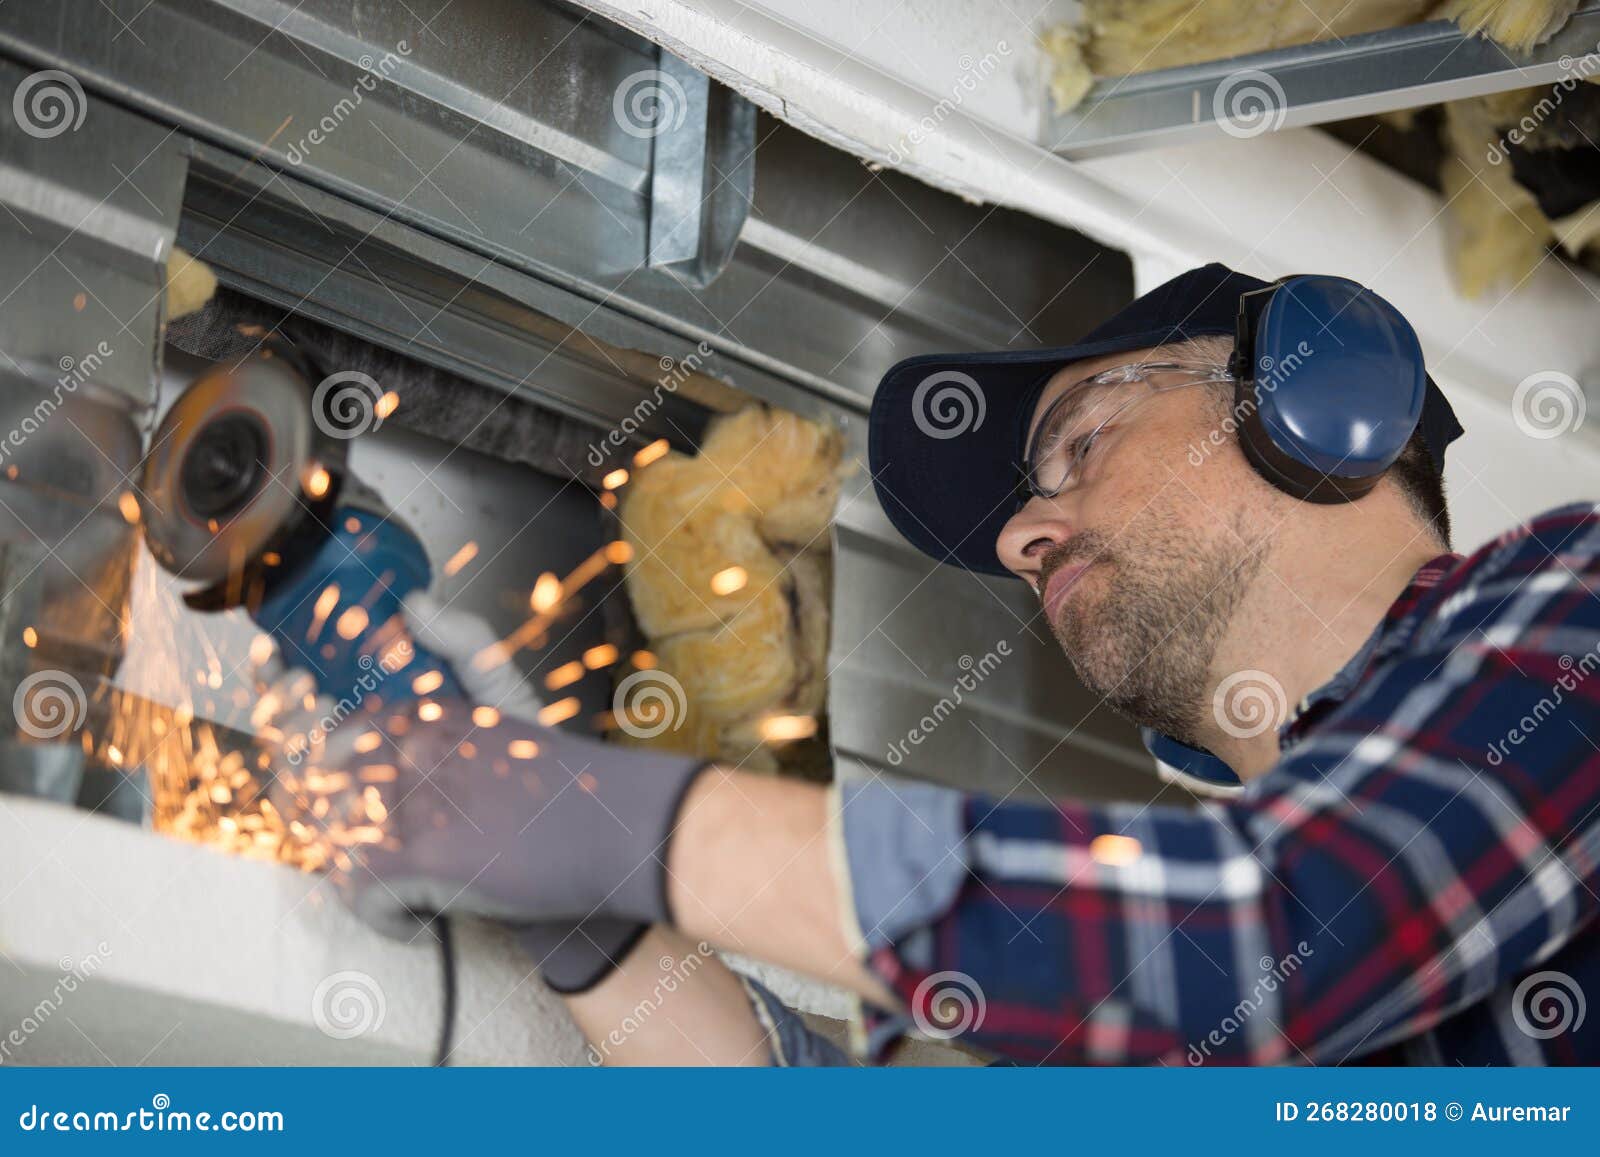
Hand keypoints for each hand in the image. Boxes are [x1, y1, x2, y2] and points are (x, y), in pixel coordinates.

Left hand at [273, 594, 706, 956]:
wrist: (613, 829)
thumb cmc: (562, 771)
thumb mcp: (514, 689)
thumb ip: (463, 641)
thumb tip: (412, 603)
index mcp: (414, 711)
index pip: (311, 713)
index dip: (277, 711)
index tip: (281, 720)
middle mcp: (396, 748)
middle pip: (304, 783)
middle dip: (313, 811)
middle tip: (361, 844)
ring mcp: (398, 801)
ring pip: (326, 846)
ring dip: (355, 873)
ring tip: (394, 881)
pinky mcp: (412, 860)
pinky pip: (359, 896)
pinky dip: (389, 916)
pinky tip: (420, 914)